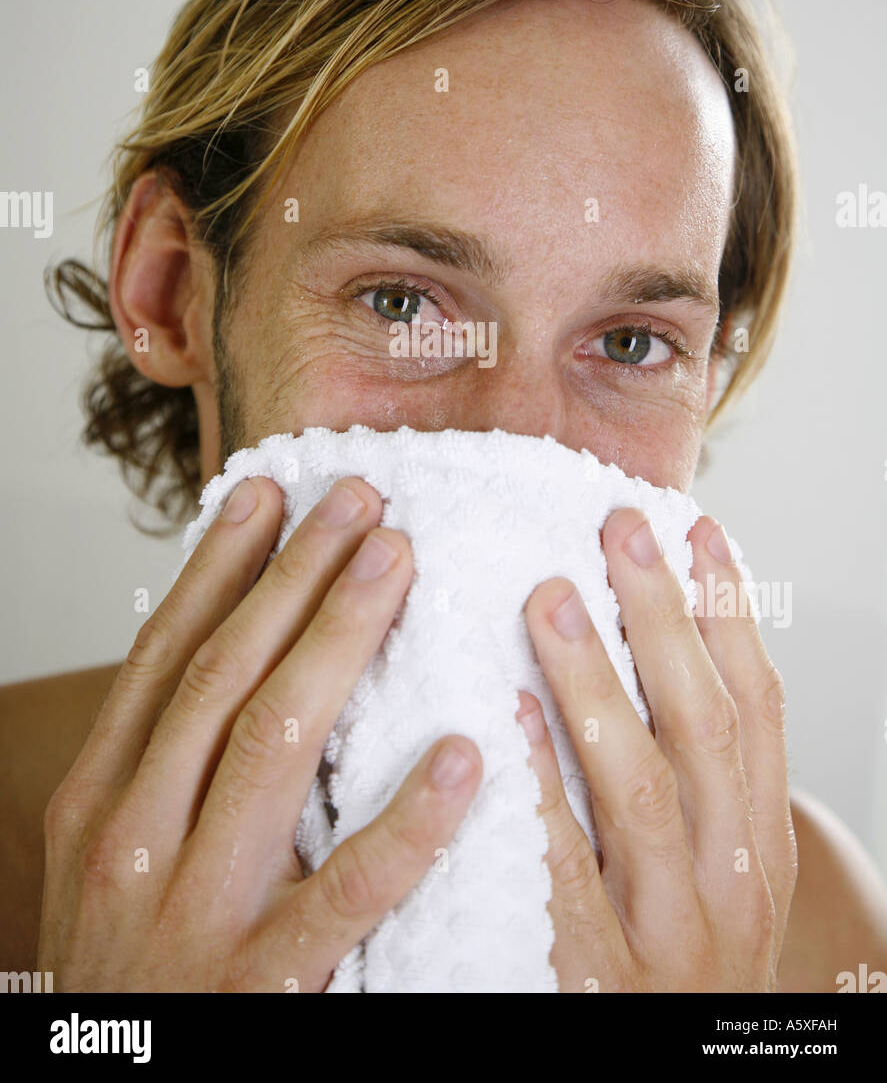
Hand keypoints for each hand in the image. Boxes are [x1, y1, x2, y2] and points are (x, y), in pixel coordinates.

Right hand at [38, 476, 481, 991]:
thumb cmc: (127, 972)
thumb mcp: (114, 858)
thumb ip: (166, 767)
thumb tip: (241, 654)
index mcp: (100, 802)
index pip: (164, 657)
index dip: (218, 568)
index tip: (270, 492)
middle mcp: (135, 841)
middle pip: (224, 676)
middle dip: (293, 578)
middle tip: (362, 500)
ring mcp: (195, 913)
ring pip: (273, 745)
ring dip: (338, 640)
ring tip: (397, 564)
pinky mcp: (263, 986)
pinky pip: (347, 890)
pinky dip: (408, 820)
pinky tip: (464, 756)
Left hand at [516, 508, 797, 992]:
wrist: (667, 1077)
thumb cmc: (678, 969)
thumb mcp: (713, 878)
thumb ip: (690, 785)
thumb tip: (647, 651)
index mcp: (759, 846)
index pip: (756, 710)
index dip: (729, 615)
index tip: (696, 529)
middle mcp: (729, 882)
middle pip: (702, 729)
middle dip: (662, 620)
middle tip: (617, 528)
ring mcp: (669, 935)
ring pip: (641, 789)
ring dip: (596, 682)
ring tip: (547, 595)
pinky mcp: (598, 981)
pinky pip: (565, 873)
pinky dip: (542, 790)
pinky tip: (506, 717)